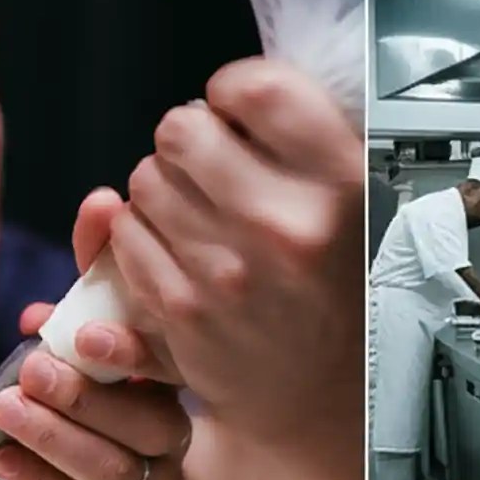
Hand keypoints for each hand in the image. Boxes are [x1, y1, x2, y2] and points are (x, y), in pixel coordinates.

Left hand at [0, 305, 189, 479]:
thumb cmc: (102, 412)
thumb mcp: (90, 369)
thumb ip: (66, 341)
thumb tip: (32, 319)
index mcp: (170, 391)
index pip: (164, 370)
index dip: (130, 354)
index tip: (84, 338)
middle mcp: (171, 443)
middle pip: (141, 428)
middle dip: (78, 403)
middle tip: (26, 380)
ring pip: (112, 478)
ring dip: (51, 450)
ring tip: (4, 423)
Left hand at [106, 58, 363, 441]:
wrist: (324, 389)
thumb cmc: (335, 283)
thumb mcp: (353, 201)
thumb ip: (301, 140)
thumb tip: (227, 98)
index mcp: (341, 184)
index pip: (260, 89)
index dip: (232, 93)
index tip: (233, 113)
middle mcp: (287, 224)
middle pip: (183, 130)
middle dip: (185, 144)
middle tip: (206, 169)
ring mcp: (231, 270)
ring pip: (145, 182)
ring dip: (158, 191)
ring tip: (194, 216)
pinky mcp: (185, 309)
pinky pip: (126, 237)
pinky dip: (137, 236)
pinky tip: (174, 251)